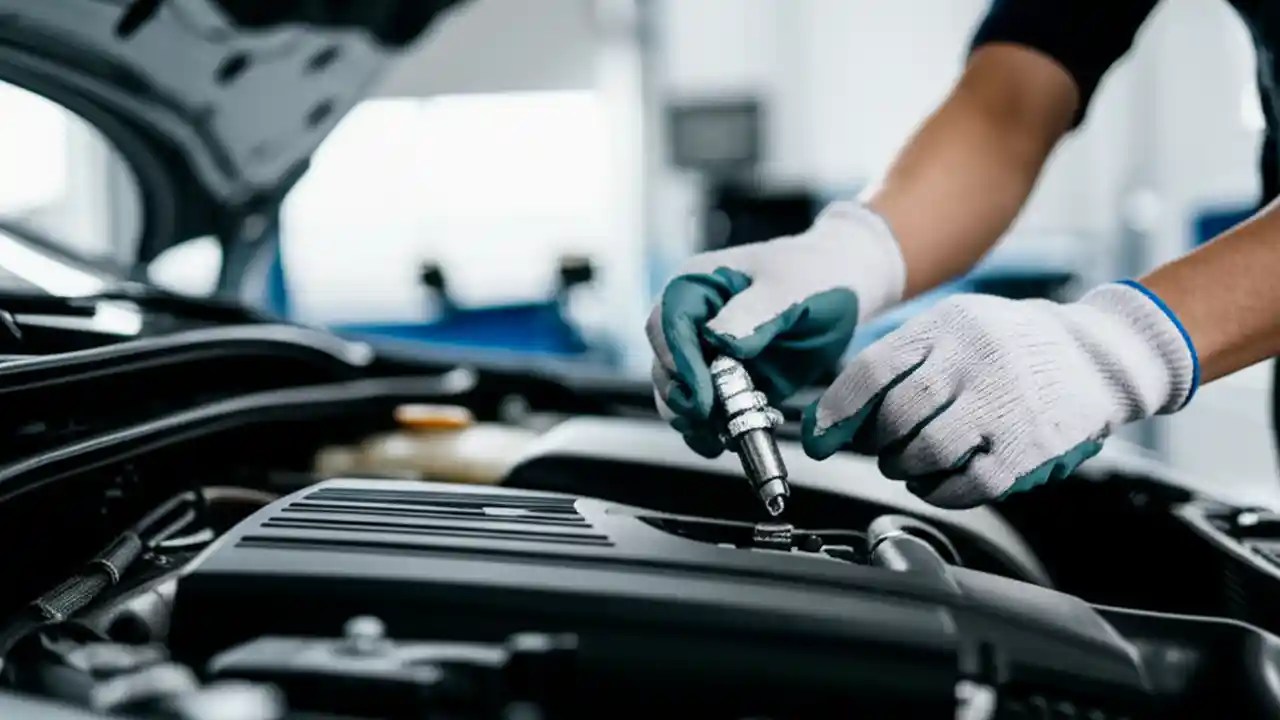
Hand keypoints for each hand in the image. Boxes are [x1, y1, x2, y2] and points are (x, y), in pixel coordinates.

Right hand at [646, 201, 905, 455]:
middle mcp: (691, 320)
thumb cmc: (816, 273)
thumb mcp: (790, 286)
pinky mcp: (725, 381)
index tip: (701, 397)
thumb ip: (754, 311)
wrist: (846, 285)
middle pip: (665, 365)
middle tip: (709, 423)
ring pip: (679, 394)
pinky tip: (733, 440)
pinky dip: (715, 429)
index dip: (679, 364)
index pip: (668, 326)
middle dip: (682, 399)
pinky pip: (708, 411)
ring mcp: (705, 353)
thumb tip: (718, 339)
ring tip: (722, 439)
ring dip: (695, 421)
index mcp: (695, 285)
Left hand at [802, 283, 1198, 507]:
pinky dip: (940, 492)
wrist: (1102, 354)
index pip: (875, 369)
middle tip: (882, 448)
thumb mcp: (957, 328)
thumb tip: (835, 416)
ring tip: (908, 464)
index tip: (820, 438)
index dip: (838, 410)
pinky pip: (969, 484)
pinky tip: (936, 484)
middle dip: (877, 442)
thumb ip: (901, 364)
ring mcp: (1007, 402)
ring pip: (928, 451)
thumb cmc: (1012, 346)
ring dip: (904, 468)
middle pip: (897, 414)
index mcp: (950, 325)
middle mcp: (977, 359)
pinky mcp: (1032, 445)